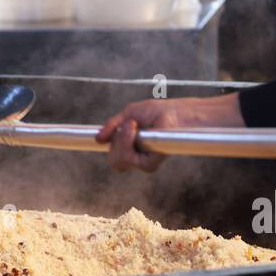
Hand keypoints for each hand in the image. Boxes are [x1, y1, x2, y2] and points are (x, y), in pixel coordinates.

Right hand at [97, 95, 240, 173]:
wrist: (178, 113)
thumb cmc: (160, 112)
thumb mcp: (131, 113)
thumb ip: (114, 126)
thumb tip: (97, 139)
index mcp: (132, 146)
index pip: (114, 154)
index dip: (108, 146)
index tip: (99, 138)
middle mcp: (138, 157)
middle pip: (114, 161)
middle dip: (115, 142)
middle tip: (127, 124)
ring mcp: (144, 162)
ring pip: (119, 161)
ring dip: (121, 140)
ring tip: (133, 124)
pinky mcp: (150, 163)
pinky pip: (129, 158)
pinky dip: (126, 140)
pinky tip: (135, 127)